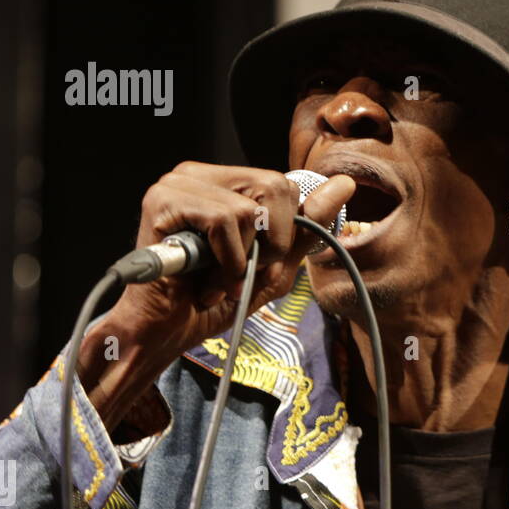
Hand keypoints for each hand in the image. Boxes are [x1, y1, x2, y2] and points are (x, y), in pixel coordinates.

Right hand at [77, 162, 354, 431]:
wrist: (167, 334)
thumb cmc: (215, 299)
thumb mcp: (275, 264)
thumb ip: (308, 226)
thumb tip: (345, 184)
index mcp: (225, 183)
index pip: (285, 185)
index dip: (284, 234)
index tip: (259, 266)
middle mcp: (200, 174)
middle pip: (275, 187)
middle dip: (270, 243)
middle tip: (241, 274)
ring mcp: (178, 183)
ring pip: (249, 208)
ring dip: (242, 261)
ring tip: (219, 281)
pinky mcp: (163, 200)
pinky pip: (223, 220)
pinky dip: (224, 261)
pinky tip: (205, 282)